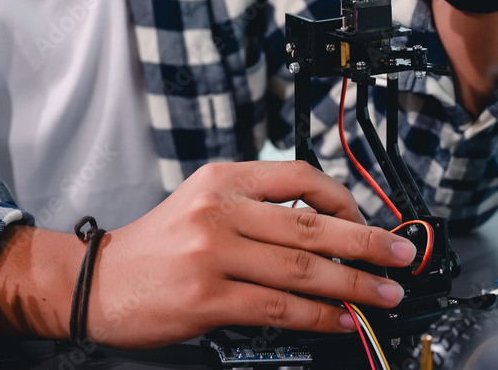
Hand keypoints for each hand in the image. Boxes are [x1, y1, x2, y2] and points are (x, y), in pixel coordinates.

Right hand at [0, 161, 416, 348]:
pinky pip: (278, 306)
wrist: (96, 281)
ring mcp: (213, 253)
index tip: (368, 219)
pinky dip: (318, 315)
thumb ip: (255, 207)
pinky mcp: (208, 298)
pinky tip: (343, 320)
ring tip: (385, 292)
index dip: (343, 199)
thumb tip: (322, 229)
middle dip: (366, 240)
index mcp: (222, 180)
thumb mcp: (202, 203)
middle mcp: (219, 210)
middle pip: (310, 224)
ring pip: (301, 267)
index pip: (298, 176)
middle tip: (401, 253)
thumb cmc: (156, 245)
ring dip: (353, 283)